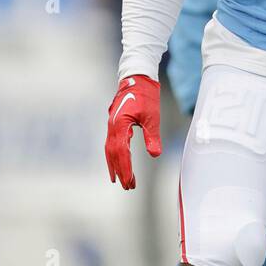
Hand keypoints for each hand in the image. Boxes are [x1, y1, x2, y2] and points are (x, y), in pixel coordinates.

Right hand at [105, 75, 161, 189]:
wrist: (137, 78)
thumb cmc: (146, 95)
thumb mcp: (152, 117)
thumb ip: (152, 136)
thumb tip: (154, 154)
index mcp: (120, 125)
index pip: (121, 152)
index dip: (125, 169)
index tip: (129, 182)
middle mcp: (112, 126)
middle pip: (113, 154)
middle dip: (120, 171)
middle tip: (128, 186)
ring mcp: (112, 125)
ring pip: (110, 150)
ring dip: (116, 166)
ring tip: (121, 180)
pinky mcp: (115, 124)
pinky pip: (112, 144)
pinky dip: (115, 156)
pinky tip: (120, 163)